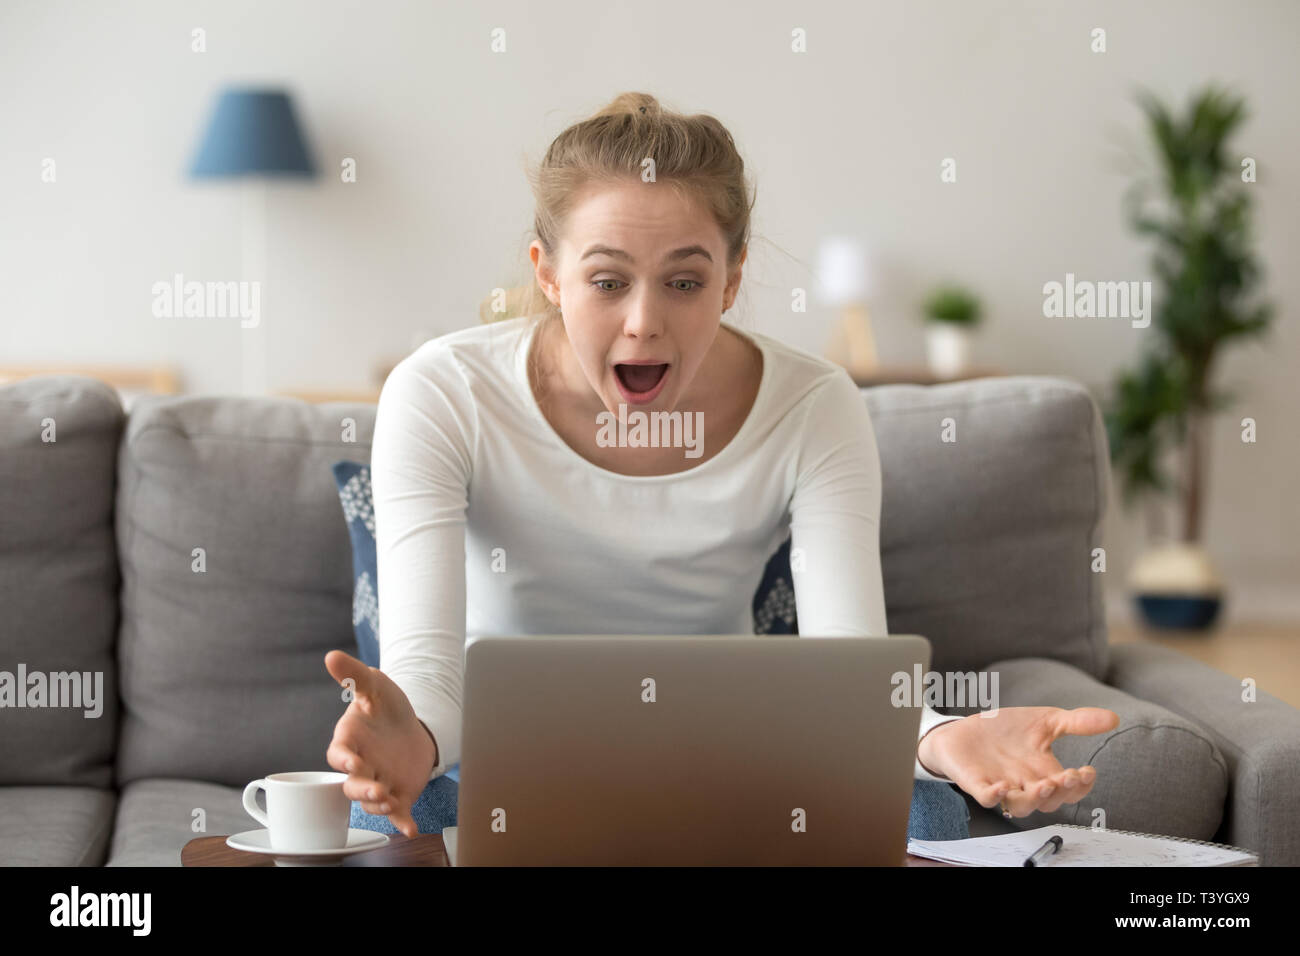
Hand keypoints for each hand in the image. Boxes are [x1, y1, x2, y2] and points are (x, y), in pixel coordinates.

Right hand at [324, 650, 437, 838]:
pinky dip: (401, 822)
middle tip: (377, 787)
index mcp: (350, 741)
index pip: (339, 754)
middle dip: (362, 787)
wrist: (414, 726)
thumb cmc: (386, 707)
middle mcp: (360, 766)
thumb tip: (332, 656)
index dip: (343, 759)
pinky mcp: (398, 794)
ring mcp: (378, 781)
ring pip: (370, 800)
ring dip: (378, 803)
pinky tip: (409, 829)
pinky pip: (396, 813)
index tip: (352, 761)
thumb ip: (353, 675)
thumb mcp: (375, 686)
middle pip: (352, 784)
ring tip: (390, 799)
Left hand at [917, 706, 1120, 817]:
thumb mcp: (1045, 721)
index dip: (1081, 786)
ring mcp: (1001, 785)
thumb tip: (1114, 717)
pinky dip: (994, 796)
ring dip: (1034, 799)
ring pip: (1021, 806)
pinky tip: (1002, 786)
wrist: (963, 727)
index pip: (1069, 790)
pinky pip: (986, 798)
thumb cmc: (1007, 730)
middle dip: (1060, 793)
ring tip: (1043, 785)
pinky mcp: (976, 783)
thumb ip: (1076, 722)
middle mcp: (1025, 784)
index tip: (1088, 771)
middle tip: (1067, 777)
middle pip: (1049, 802)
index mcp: (1044, 772)